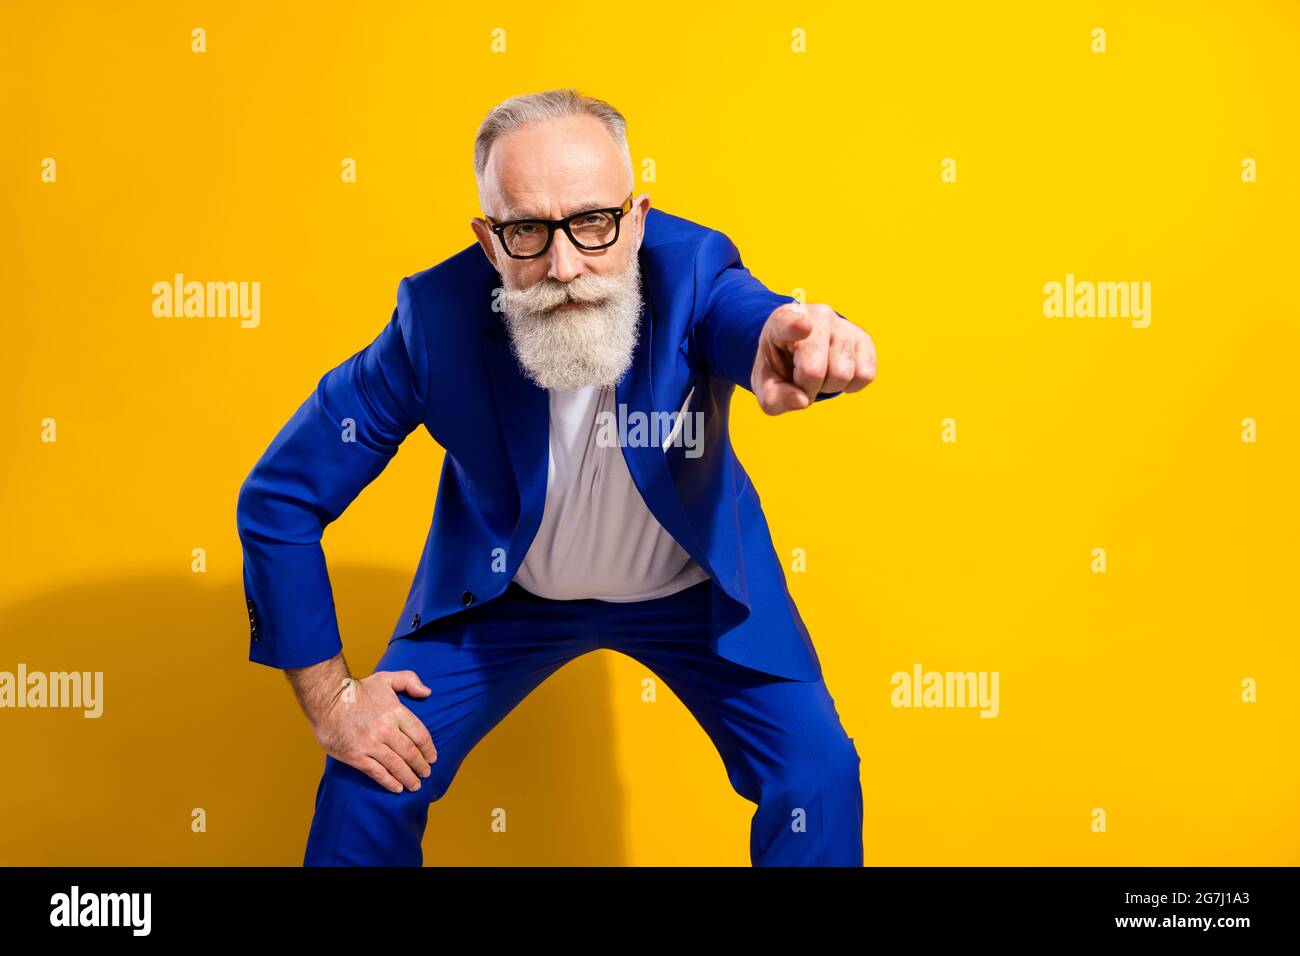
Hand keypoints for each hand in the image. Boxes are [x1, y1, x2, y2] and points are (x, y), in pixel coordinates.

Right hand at [313, 670, 437, 793]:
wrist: (326, 700)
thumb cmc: (357, 690)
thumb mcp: (385, 678)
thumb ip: (409, 680)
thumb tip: (428, 692)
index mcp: (395, 712)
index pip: (420, 735)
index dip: (429, 749)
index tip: (433, 757)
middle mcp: (385, 730)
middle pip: (411, 753)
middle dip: (421, 766)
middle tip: (426, 773)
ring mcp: (370, 744)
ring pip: (396, 766)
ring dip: (409, 777)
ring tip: (415, 785)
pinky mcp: (356, 756)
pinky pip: (377, 773)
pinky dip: (389, 783)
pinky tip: (397, 788)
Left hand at [751, 302, 875, 413]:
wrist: (800, 352)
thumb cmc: (780, 366)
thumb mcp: (765, 384)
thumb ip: (774, 397)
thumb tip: (802, 400)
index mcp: (781, 321)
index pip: (788, 323)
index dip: (795, 327)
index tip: (803, 328)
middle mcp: (816, 315)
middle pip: (815, 370)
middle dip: (808, 388)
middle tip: (801, 381)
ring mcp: (843, 324)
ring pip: (842, 374)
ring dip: (829, 387)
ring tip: (820, 375)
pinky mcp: (863, 338)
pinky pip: (865, 374)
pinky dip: (851, 386)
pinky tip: (837, 375)